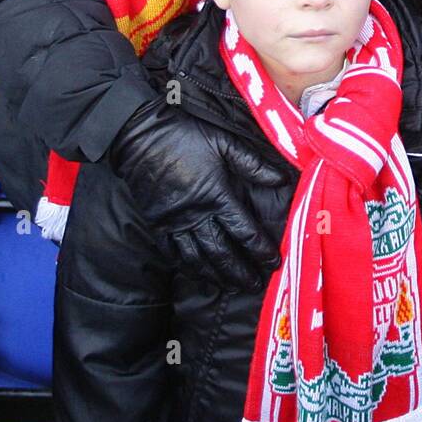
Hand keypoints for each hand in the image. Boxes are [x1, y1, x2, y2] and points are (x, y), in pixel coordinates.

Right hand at [108, 99, 287, 288]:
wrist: (139, 136)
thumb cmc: (185, 135)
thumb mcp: (224, 142)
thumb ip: (252, 164)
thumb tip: (281, 179)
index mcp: (217, 196)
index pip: (244, 231)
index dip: (260, 249)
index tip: (274, 262)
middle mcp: (196, 215)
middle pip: (222, 252)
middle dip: (240, 272)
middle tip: (256, 285)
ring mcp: (174, 222)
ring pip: (198, 258)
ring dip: (217, 275)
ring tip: (232, 286)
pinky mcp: (157, 223)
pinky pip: (174, 253)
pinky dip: (188, 267)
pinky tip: (198, 273)